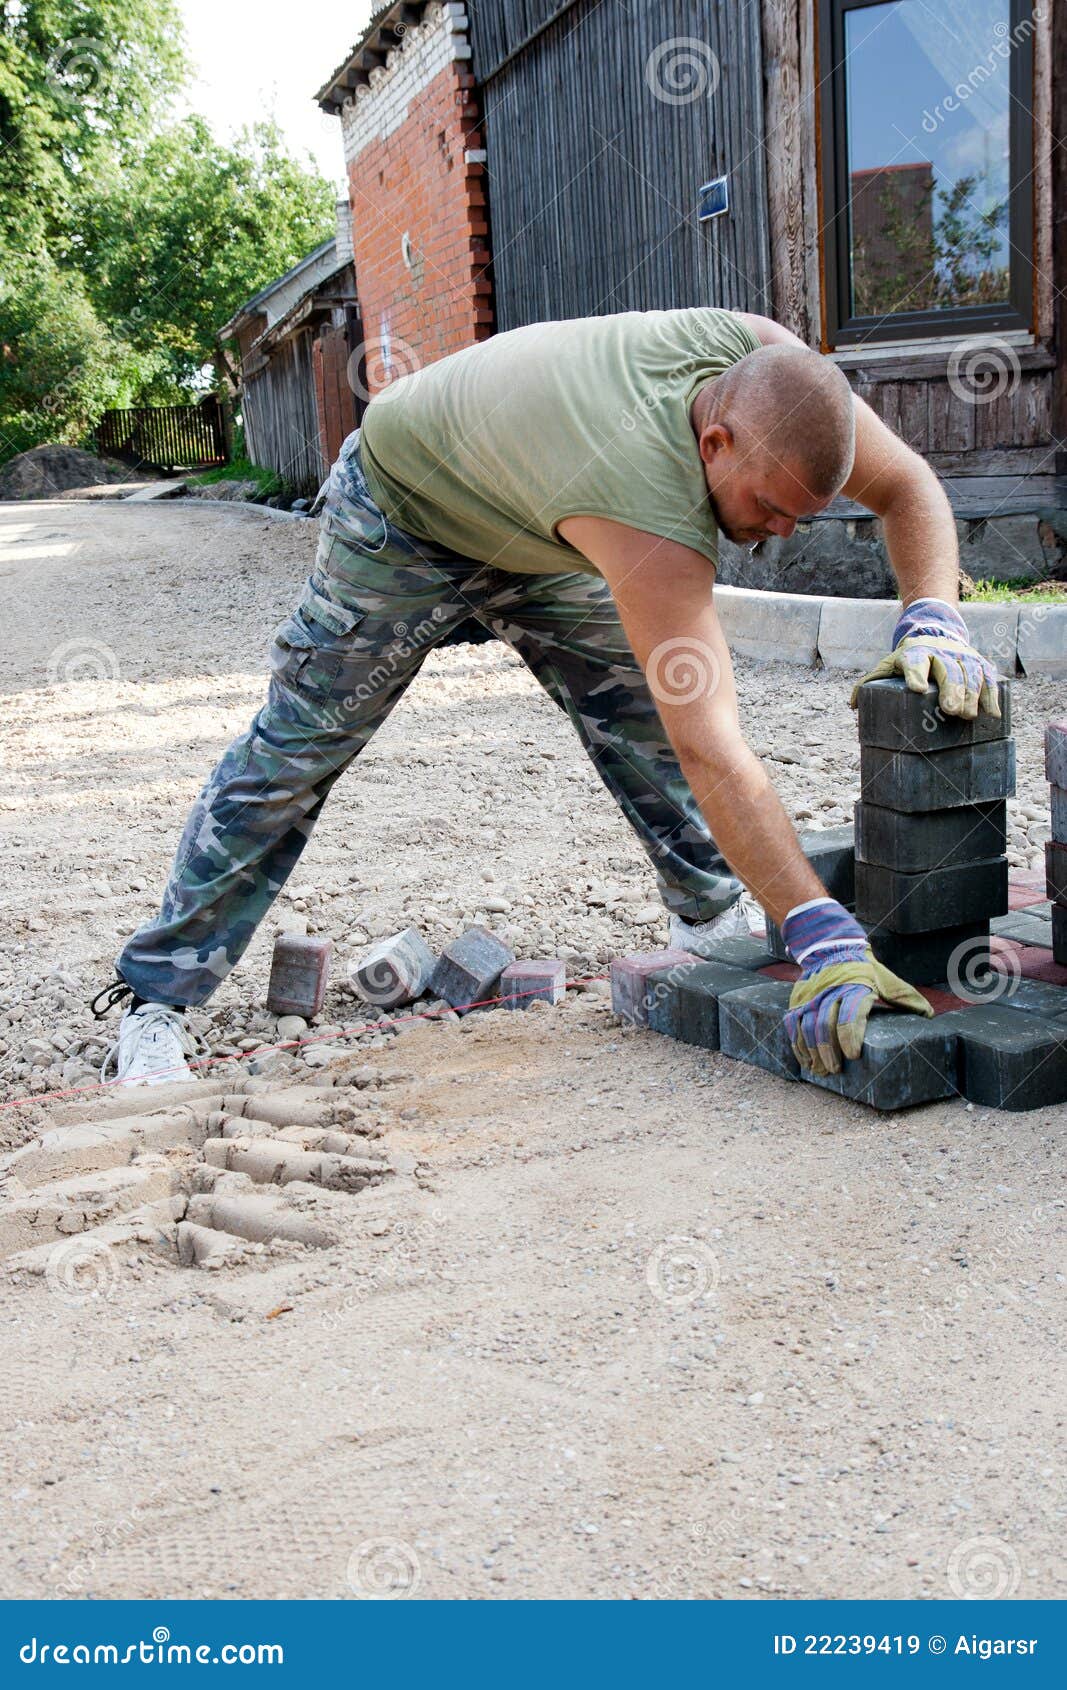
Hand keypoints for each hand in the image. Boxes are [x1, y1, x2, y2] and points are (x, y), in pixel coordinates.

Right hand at [781, 899, 931, 1075]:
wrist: (832, 948)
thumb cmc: (865, 970)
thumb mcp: (887, 979)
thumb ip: (906, 998)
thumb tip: (929, 1016)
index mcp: (854, 989)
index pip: (849, 1015)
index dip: (850, 1037)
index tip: (854, 1056)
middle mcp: (829, 993)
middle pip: (825, 1025)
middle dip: (829, 1050)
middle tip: (837, 1070)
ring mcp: (811, 997)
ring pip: (807, 1027)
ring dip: (813, 1051)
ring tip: (821, 1070)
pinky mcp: (798, 1000)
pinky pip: (793, 1024)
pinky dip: (797, 1044)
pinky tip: (805, 1061)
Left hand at [849, 597, 999, 720]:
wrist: (935, 632)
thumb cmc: (908, 658)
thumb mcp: (888, 665)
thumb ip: (871, 682)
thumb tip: (853, 705)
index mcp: (914, 654)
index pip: (914, 662)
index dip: (915, 673)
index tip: (917, 688)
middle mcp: (940, 652)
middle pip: (947, 670)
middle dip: (951, 689)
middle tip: (950, 710)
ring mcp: (962, 656)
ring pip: (970, 673)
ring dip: (971, 694)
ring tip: (968, 715)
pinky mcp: (978, 662)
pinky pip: (988, 677)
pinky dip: (992, 695)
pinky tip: (992, 713)